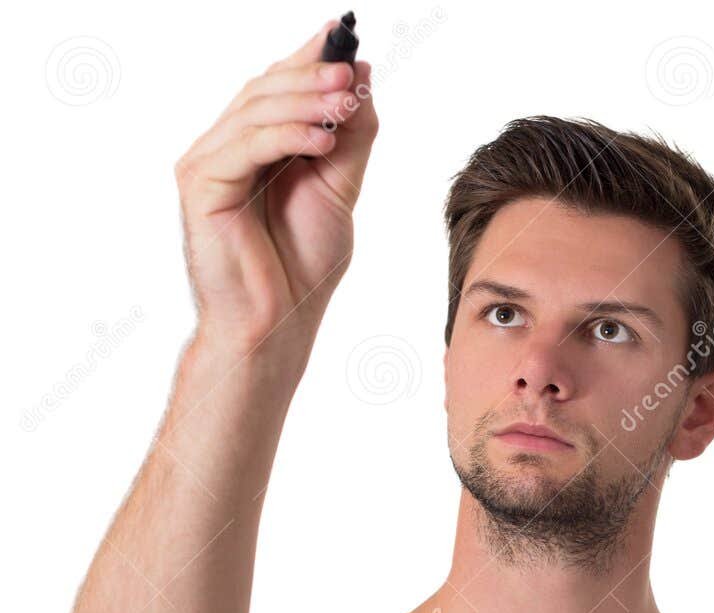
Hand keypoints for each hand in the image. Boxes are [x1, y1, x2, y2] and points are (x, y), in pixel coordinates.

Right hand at [174, 18, 377, 360]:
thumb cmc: (301, 269)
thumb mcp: (339, 189)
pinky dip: (287, 136)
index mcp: (256, 146)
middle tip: (352, 74)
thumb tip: (363, 74)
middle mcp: (226, 147)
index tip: (345, 35)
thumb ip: (349, 136)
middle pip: (265, 89)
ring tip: (347, 101)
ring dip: (306, 101)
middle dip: (312, 76)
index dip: (310, 57)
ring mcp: (207, 163)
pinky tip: (322, 140)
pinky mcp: (200, 184)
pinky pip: (247, 145)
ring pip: (256, 111)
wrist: (275, 326)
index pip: (279, 86)